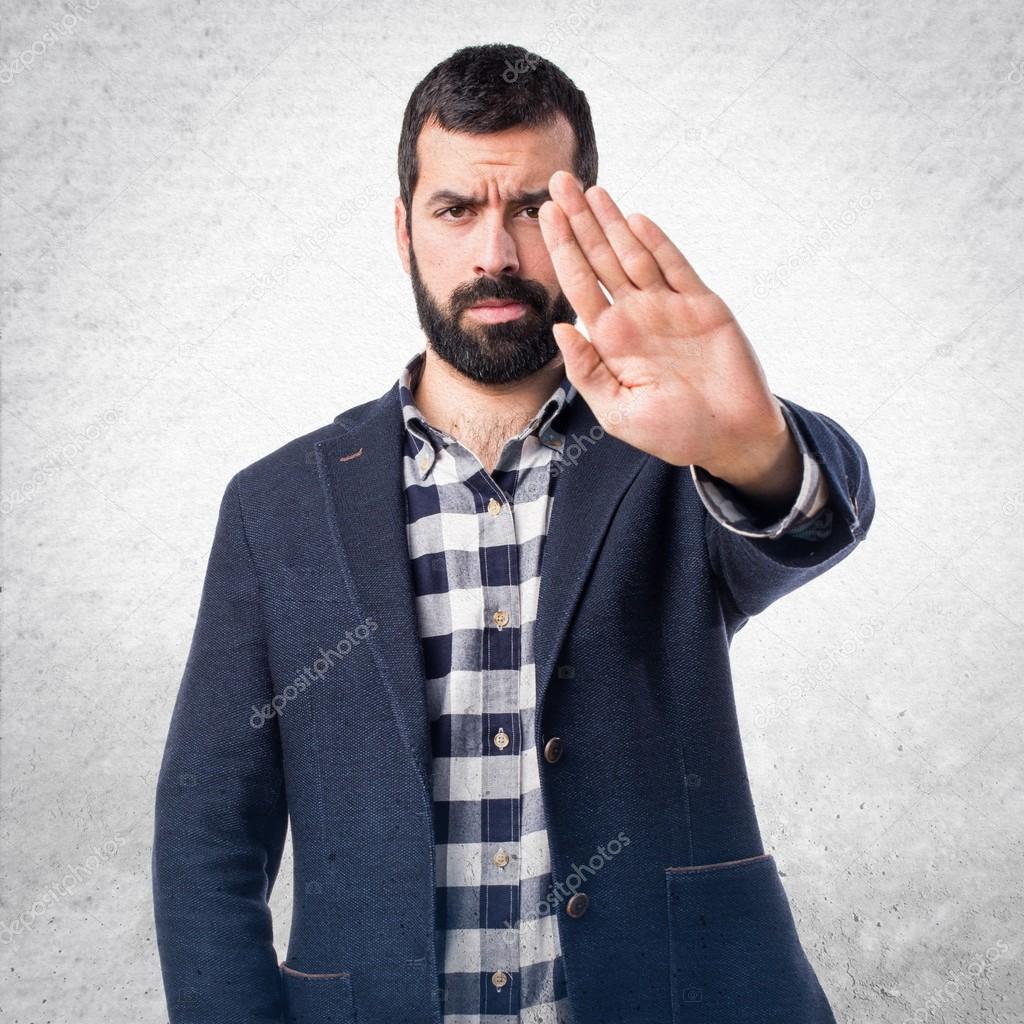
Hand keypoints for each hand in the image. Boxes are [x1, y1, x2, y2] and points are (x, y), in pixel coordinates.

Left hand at [538, 170, 801, 508]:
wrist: (731, 438)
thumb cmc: (673, 432)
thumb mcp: (617, 412)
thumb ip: (586, 371)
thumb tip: (558, 328)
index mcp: (611, 341)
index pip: (578, 285)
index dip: (562, 249)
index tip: (544, 215)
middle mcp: (636, 317)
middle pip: (600, 259)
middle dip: (579, 221)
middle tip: (560, 181)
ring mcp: (669, 308)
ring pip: (635, 254)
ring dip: (613, 221)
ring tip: (592, 189)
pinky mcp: (703, 306)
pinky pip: (676, 267)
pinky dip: (657, 242)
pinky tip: (635, 219)